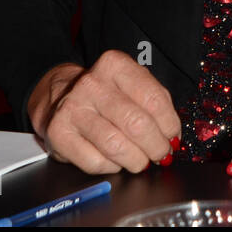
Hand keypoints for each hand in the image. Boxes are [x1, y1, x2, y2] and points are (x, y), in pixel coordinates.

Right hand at [28, 50, 180, 174]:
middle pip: (136, 123)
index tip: (173, 136)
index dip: (169, 124)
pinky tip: (116, 160)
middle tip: (161, 154)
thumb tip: (172, 137)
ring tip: (142, 161)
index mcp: (115, 65)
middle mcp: (92, 84)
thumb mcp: (132, 85)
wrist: (60, 96)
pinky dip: (112, 167)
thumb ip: (156, 104)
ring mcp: (72, 108)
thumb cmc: (107, 94)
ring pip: (115, 145)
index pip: (153, 99)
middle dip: (156, 146)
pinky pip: (94, 161)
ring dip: (137, 160)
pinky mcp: (58, 133)